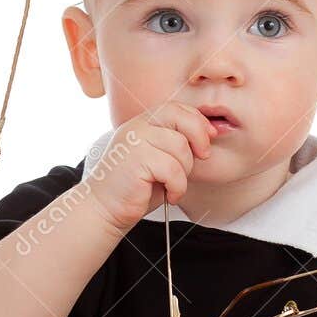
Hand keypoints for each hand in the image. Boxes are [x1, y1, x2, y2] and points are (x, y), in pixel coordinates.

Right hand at [84, 101, 224, 233]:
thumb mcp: (160, 159)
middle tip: (203, 157)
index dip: (198, 121)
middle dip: (199, 138)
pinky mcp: (136, 159)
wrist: (106, 209)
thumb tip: (210, 132)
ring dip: (185, 171)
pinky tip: (169, 195)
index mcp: (143, 122)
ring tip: (174, 185)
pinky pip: (173, 169)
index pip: (177, 107)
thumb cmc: (137, 188)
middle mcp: (138, 126)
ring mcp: (135, 141)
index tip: (209, 137)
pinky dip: (177, 186)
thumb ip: (178, 143)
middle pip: (181, 118)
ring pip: (180, 147)